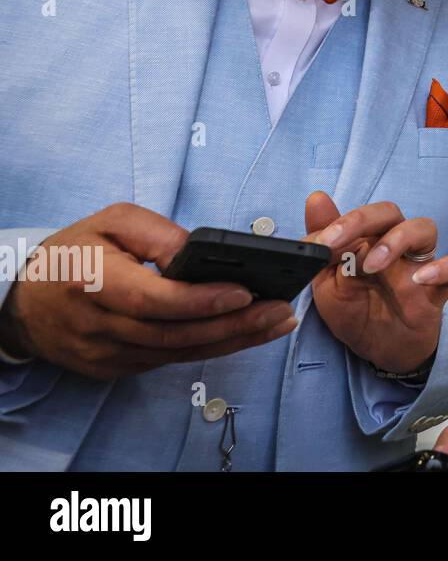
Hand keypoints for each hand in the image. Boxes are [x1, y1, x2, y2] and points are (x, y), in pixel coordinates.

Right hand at [0, 203, 296, 379]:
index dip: (200, 300)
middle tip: (279, 310)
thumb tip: (199, 251)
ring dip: (232, 340)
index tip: (244, 291)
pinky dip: (210, 348)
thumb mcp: (111, 222)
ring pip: (177, 353)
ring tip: (276, 321)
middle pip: (174, 334)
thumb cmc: (76, 252)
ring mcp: (106, 354)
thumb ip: (157, 233)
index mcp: (94, 282)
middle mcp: (99, 326)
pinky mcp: (116, 368)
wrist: (25, 301)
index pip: (153, 300)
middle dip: (233, 324)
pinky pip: (170, 360)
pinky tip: (246, 334)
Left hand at [303, 192, 447, 373]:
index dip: (340, 223)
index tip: (321, 243)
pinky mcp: (439, 289)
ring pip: (425, 228)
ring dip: (397, 239)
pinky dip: (442, 268)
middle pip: (390, 212)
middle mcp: (395, 246)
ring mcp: (419, 265)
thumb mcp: (327, 282)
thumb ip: (323, 246)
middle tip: (337, 242)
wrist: (379, 352)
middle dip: (362, 220)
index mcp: (367, 240)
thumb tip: (316, 200)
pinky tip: (420, 279)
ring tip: (373, 265)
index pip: (358, 216)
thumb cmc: (355, 312)